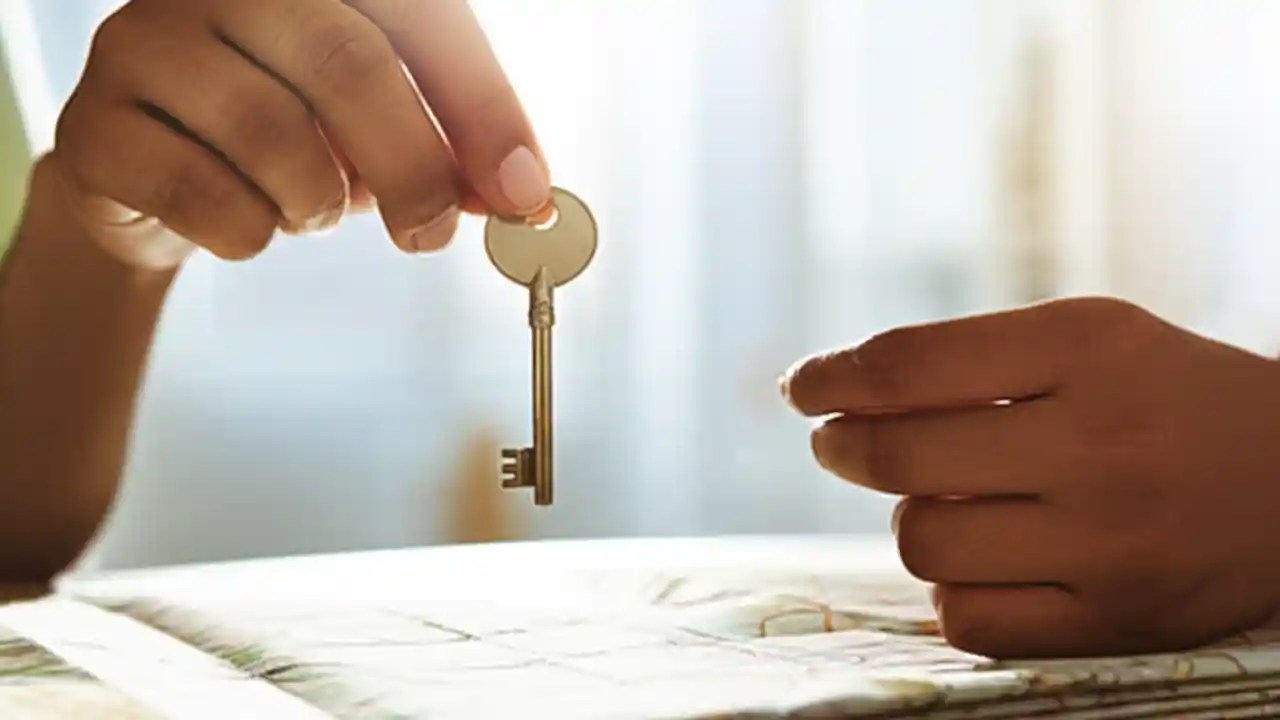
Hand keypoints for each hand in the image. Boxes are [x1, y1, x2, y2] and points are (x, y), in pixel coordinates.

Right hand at [48, 0, 547, 268]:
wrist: (155, 180)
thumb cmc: (286, 138)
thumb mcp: (379, 133)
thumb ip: (450, 151)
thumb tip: (522, 193)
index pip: (422, 17)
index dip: (484, 108)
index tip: (525, 191)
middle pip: (350, 66)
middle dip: (414, 170)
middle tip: (431, 234)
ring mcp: (147, 42)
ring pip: (274, 137)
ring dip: (318, 206)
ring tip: (310, 209)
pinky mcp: (96, 122)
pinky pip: (200, 195)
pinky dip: (249, 234)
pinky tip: (246, 223)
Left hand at [781, 297, 1279, 657]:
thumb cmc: (1164, 397)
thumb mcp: (1088, 339)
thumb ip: (965, 358)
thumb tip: (835, 396)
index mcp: (1089, 347)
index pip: (907, 364)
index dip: (830, 377)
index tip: (800, 388)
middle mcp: (1100, 443)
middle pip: (899, 457)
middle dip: (841, 446)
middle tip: (834, 441)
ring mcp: (1111, 543)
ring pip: (924, 542)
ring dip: (914, 519)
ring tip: (952, 501)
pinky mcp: (1117, 622)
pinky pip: (967, 619)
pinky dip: (955, 589)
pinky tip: (985, 561)